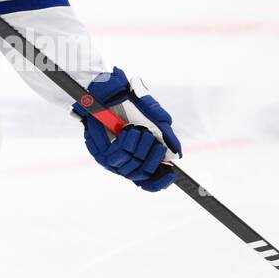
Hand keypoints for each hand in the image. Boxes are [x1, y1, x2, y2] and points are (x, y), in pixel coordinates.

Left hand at [75, 67, 180, 191]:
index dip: (159, 182)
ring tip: (138, 130)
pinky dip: (128, 143)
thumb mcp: (156, 118)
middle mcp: (126, 164)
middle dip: (152, 158)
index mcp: (140, 159)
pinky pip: (119, 157)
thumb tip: (177, 154)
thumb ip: (167, 136)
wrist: (111, 94)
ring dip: (140, 148)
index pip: (149, 183)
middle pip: (144, 175)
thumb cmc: (133, 106)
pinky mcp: (101, 155)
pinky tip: (128, 132)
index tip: (170, 174)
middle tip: (153, 140)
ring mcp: (113, 162)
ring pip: (132, 167)